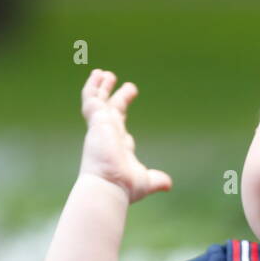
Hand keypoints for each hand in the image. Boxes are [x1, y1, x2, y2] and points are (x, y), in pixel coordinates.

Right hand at [78, 68, 172, 203]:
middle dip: (118, 98)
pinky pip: (91, 98)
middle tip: (126, 86)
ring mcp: (101, 127)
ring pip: (98, 103)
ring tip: (105, 74)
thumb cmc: (124, 187)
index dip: (122, 120)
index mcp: (117, 149)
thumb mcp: (146, 182)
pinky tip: (98, 74)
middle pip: (112, 112)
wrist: (109, 185)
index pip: (120, 130)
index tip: (124, 115)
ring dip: (102, 88)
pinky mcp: (96, 120)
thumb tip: (168, 185)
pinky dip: (93, 86)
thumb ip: (157, 180)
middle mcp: (107, 136)